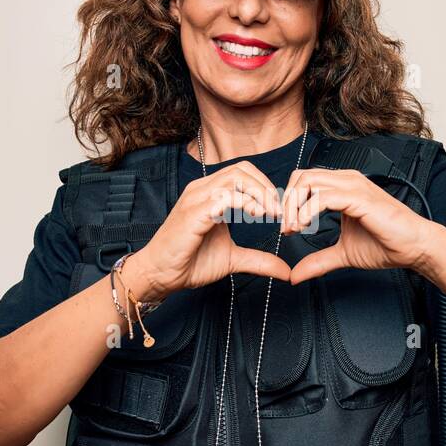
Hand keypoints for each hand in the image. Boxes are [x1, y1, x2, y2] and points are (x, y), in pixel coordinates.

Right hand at [121, 161, 291, 299]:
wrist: (159, 275)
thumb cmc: (189, 263)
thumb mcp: (232, 260)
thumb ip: (258, 260)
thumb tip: (285, 270)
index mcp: (210, 194)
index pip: (243, 173)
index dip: (265, 187)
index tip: (279, 210)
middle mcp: (202, 190)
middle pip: (242, 170)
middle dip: (266, 188)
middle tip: (279, 211)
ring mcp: (196, 199)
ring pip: (235, 178)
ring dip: (259, 194)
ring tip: (271, 213)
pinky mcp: (193, 213)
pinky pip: (223, 196)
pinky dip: (245, 203)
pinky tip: (256, 216)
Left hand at [278, 168, 439, 282]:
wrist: (415, 248)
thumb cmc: (387, 245)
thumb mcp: (343, 254)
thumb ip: (318, 260)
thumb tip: (295, 275)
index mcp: (342, 186)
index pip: (304, 180)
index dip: (289, 201)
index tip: (285, 226)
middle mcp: (347, 180)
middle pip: (301, 177)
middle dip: (287, 202)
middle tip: (285, 227)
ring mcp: (353, 186)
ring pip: (308, 182)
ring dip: (294, 207)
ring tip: (293, 229)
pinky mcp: (359, 197)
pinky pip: (323, 197)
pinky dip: (307, 211)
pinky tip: (305, 226)